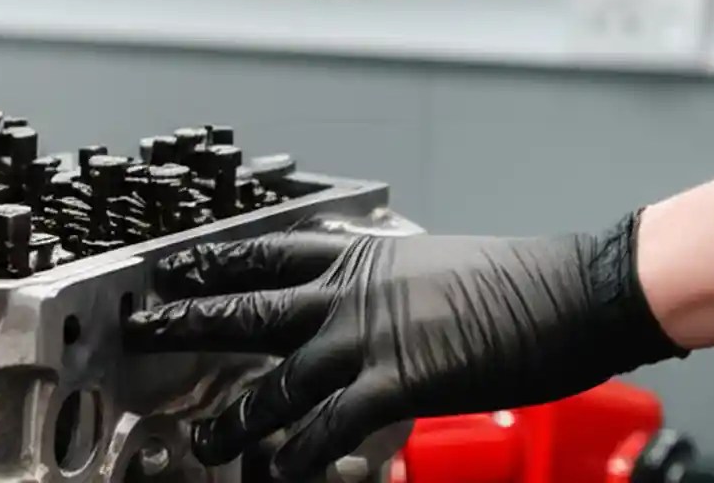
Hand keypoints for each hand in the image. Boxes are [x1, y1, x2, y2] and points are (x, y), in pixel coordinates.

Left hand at [124, 216, 685, 478]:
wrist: (566, 291)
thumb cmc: (509, 279)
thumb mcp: (428, 263)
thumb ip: (381, 283)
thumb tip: (362, 300)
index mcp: (356, 259)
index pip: (264, 252)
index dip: (213, 259)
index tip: (176, 266)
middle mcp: (347, 295)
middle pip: (248, 305)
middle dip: (190, 320)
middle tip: (147, 330)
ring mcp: (365, 339)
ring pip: (276, 379)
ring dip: (236, 414)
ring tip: (203, 436)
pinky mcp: (393, 384)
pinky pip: (327, 426)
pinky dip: (299, 451)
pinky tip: (280, 469)